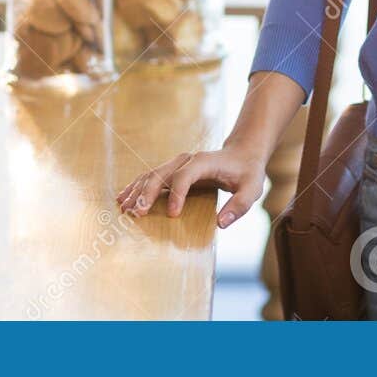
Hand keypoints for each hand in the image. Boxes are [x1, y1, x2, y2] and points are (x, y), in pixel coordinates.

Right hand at [115, 144, 267, 228]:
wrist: (242, 153)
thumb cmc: (247, 172)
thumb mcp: (251, 189)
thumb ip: (239, 206)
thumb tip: (221, 223)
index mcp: (204, 162)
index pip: (185, 176)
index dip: (177, 194)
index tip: (172, 215)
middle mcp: (186, 160)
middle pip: (161, 173)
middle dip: (147, 193)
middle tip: (137, 214)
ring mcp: (177, 163)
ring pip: (151, 174)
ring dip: (137, 191)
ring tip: (124, 208)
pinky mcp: (173, 170)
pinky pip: (150, 177)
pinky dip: (137, 187)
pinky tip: (124, 198)